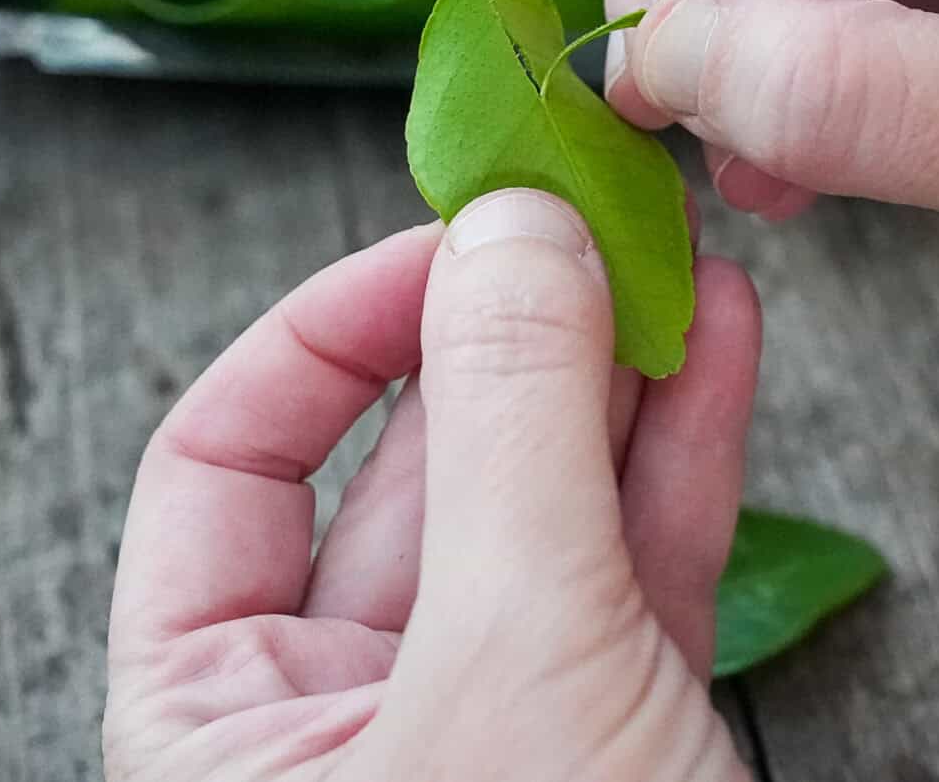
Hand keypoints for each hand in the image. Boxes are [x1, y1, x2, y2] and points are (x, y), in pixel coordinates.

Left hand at [103, 190, 761, 781]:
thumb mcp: (509, 659)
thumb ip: (509, 433)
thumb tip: (513, 234)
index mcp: (222, 716)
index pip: (226, 462)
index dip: (332, 327)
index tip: (453, 238)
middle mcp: (343, 707)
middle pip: (412, 467)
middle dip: (513, 333)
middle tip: (587, 217)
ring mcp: (486, 712)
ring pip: (541, 507)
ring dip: (616, 377)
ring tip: (670, 255)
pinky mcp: (609, 722)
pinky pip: (636, 565)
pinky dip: (680, 456)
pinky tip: (716, 344)